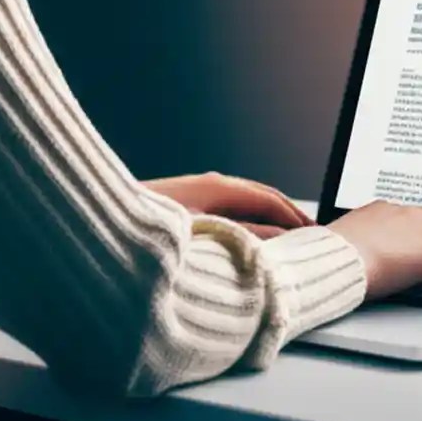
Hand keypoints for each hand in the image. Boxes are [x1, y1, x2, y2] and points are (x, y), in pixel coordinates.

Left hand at [143, 172, 312, 239]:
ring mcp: (200, 189)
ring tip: (289, 236)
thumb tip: (284, 237)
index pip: (271, 199)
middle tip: (313, 234)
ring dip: (271, 215)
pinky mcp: (189, 200)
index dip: (296, 217)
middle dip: (289, 213)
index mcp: (220, 187)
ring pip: (248, 199)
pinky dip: (252, 218)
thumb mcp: (207, 237)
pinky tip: (254, 234)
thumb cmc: (151, 234)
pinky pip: (232, 205)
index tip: (317, 234)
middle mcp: (213, 183)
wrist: (104, 227)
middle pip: (263, 194)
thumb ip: (248, 237)